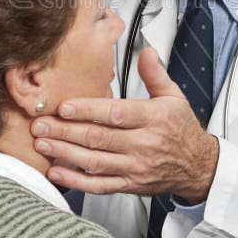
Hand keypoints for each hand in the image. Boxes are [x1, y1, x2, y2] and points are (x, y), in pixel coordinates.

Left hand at [31, 48, 218, 203]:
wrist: (197, 166)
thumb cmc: (181, 129)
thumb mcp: (174, 96)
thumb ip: (155, 74)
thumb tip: (145, 51)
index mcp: (153, 118)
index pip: (116, 114)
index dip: (88, 110)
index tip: (64, 106)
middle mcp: (144, 144)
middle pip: (99, 138)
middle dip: (66, 131)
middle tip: (40, 124)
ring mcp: (135, 167)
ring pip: (95, 162)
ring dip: (65, 153)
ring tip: (41, 144)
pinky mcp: (130, 185)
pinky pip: (99, 186)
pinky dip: (76, 181)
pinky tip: (56, 171)